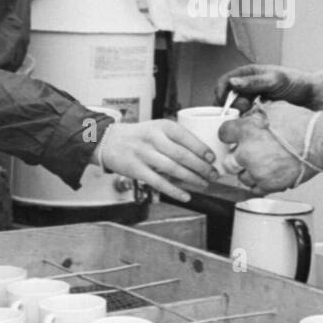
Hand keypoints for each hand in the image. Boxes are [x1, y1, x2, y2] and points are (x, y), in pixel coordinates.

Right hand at [97, 120, 218, 203]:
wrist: (109, 140)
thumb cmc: (139, 136)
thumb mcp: (157, 129)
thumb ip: (176, 139)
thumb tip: (202, 154)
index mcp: (162, 126)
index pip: (186, 137)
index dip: (202, 149)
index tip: (212, 158)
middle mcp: (153, 138)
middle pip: (182, 155)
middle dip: (201, 167)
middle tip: (213, 174)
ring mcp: (144, 154)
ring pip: (173, 169)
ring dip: (191, 179)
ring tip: (203, 184)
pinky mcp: (136, 169)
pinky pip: (159, 182)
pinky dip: (174, 191)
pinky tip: (186, 196)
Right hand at [214, 63, 316, 111]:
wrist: (312, 96)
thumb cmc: (296, 82)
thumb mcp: (275, 80)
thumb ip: (254, 81)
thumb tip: (233, 82)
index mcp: (248, 73)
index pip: (224, 82)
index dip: (220, 94)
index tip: (224, 106)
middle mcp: (248, 85)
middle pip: (227, 97)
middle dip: (230, 106)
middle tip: (241, 113)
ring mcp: (253, 98)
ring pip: (236, 108)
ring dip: (238, 115)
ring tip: (248, 118)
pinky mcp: (258, 110)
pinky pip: (246, 116)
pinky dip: (246, 120)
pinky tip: (254, 123)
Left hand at [219, 101, 317, 193]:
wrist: (320, 142)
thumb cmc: (303, 125)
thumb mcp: (275, 108)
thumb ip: (256, 115)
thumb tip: (249, 116)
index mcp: (246, 130)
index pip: (223, 134)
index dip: (230, 134)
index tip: (235, 136)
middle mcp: (247, 152)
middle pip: (229, 160)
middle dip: (238, 156)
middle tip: (250, 153)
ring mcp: (257, 171)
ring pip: (242, 177)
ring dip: (249, 171)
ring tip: (263, 165)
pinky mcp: (268, 185)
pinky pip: (255, 189)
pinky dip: (260, 183)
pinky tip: (268, 175)